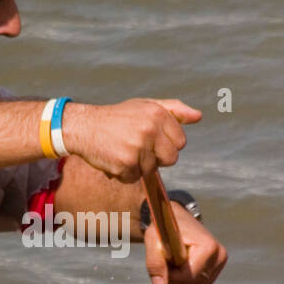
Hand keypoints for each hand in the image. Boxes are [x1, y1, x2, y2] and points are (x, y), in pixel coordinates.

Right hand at [62, 98, 200, 182]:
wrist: (84, 126)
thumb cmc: (118, 117)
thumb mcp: (146, 106)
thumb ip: (174, 110)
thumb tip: (198, 116)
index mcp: (157, 114)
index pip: (181, 141)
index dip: (167, 144)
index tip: (151, 139)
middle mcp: (150, 130)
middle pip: (171, 159)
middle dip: (157, 157)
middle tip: (138, 146)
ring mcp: (138, 148)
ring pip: (151, 170)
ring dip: (138, 165)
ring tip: (123, 149)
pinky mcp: (125, 163)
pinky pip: (134, 178)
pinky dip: (124, 173)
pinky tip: (114, 158)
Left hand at [143, 204, 227, 283]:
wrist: (175, 218)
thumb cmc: (164, 227)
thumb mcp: (153, 241)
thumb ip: (155, 263)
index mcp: (208, 247)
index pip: (189, 277)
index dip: (171, 276)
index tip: (162, 262)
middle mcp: (219, 255)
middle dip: (176, 279)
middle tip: (166, 261)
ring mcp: (220, 261)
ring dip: (181, 280)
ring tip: (174, 261)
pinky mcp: (218, 266)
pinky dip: (188, 279)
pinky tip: (181, 265)